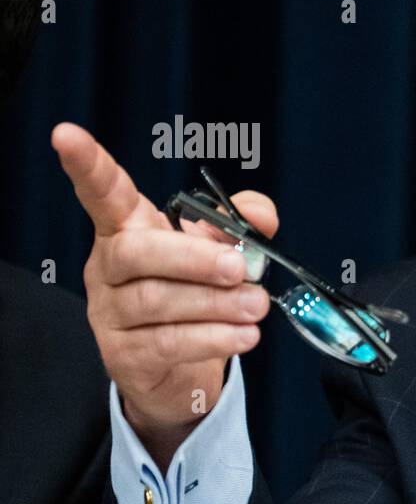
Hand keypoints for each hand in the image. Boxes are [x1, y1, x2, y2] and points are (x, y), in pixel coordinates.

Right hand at [52, 122, 279, 468]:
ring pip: (156, 301)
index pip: (103, 192)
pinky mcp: (123, 354)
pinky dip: (213, 338)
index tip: (66, 135)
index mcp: (128, 228)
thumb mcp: (221, 250)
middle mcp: (109, 267)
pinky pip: (168, 342)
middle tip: (239, 268)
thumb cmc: (197, 294)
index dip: (88, 165)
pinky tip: (244, 335)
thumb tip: (260, 217)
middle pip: (136, 253)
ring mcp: (109, 312)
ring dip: (216, 303)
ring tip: (256, 306)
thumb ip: (242, 223)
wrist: (182, 368)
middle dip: (194, 258)